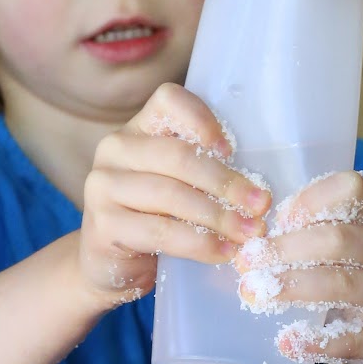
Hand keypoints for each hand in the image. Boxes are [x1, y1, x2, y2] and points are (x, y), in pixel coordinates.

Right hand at [79, 83, 270, 303]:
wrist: (109, 263)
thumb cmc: (152, 217)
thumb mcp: (175, 183)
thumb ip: (200, 168)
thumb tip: (256, 184)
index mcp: (136, 129)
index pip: (168, 100)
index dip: (203, 120)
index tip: (231, 151)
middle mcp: (113, 150)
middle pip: (178, 155)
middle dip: (226, 183)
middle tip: (260, 205)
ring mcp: (102, 187)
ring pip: (171, 195)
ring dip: (219, 217)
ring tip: (249, 233)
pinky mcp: (103, 226)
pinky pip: (161, 231)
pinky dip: (199, 243)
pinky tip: (222, 252)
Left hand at [235, 171, 362, 363]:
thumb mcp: (355, 248)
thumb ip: (317, 235)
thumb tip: (258, 237)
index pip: (351, 191)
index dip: (308, 200)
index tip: (275, 220)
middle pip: (337, 240)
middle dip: (284, 249)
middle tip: (246, 262)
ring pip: (341, 285)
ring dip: (291, 287)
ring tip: (254, 293)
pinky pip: (352, 339)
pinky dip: (315, 341)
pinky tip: (287, 341)